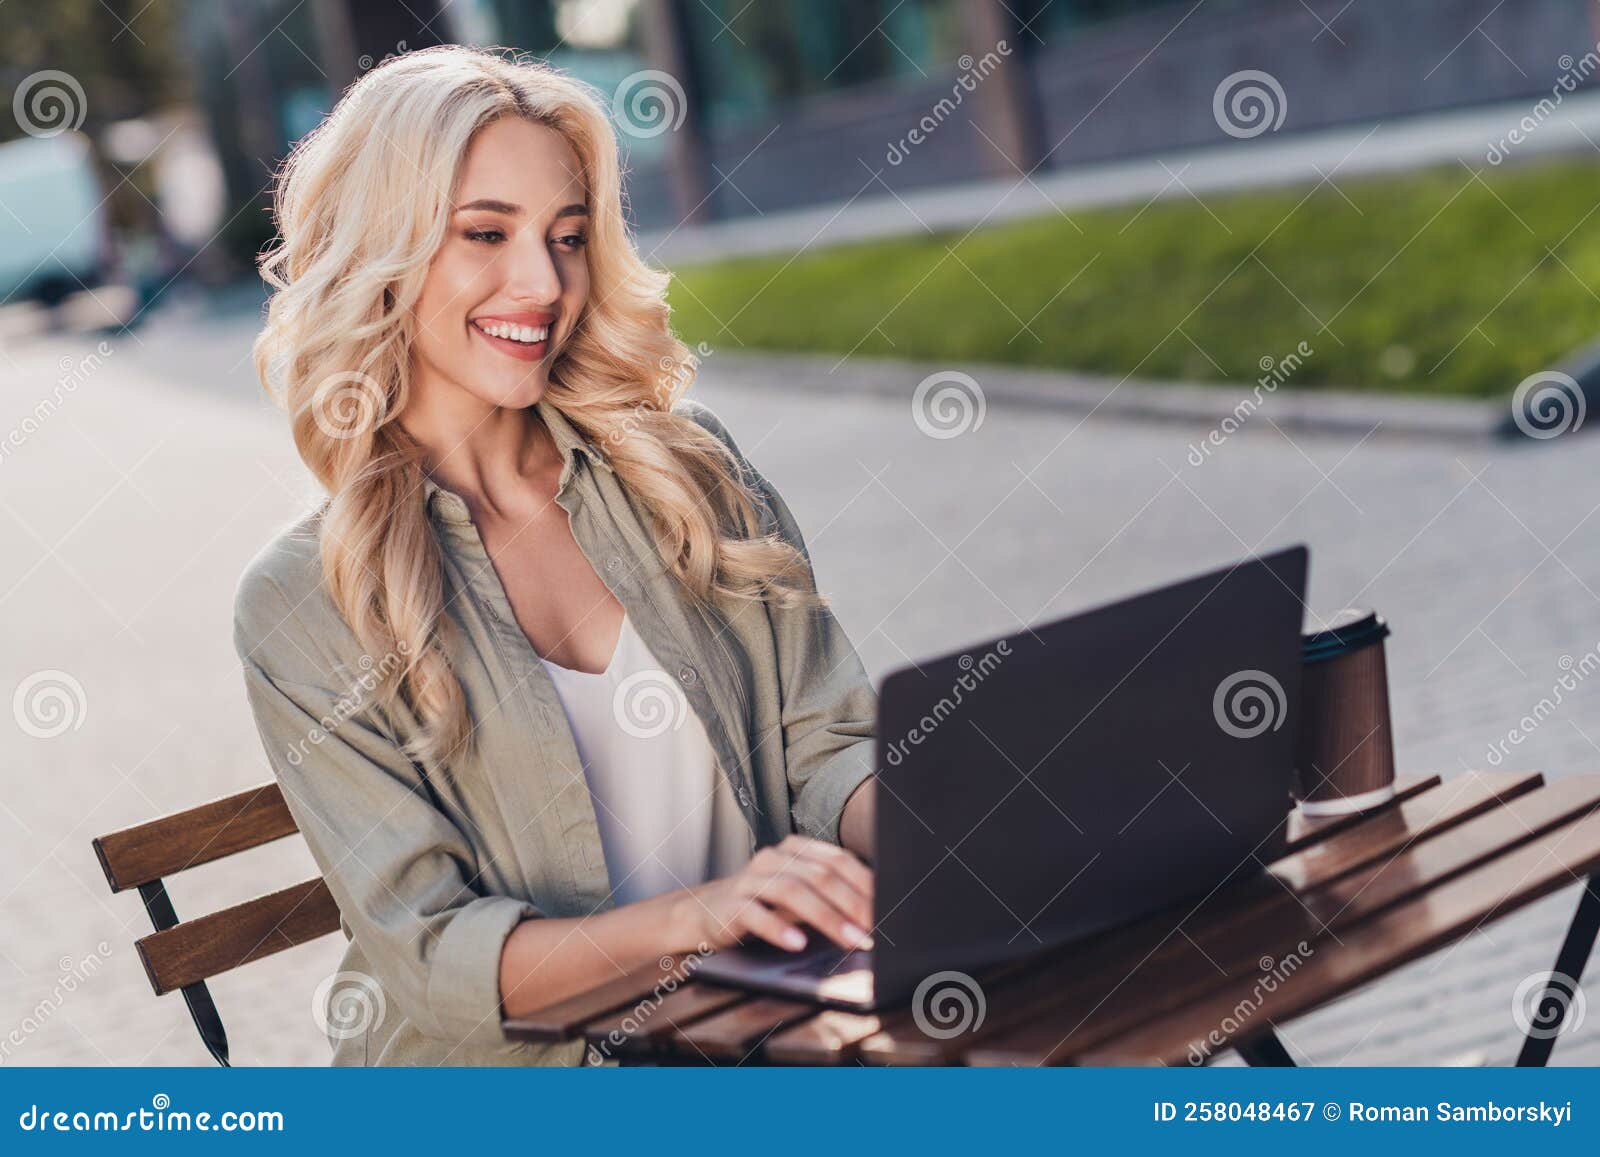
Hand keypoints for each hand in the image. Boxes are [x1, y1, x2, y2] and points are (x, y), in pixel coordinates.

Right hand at [679, 835, 873, 952]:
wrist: (705, 912)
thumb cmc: (764, 906)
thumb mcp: (799, 896)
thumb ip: (830, 896)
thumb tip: (876, 912)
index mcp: (795, 849)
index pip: (838, 861)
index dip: (865, 885)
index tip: (887, 910)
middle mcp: (773, 858)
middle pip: (819, 876)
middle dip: (852, 905)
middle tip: (874, 931)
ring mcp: (749, 880)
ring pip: (792, 891)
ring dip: (826, 918)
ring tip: (850, 940)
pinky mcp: (729, 905)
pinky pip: (755, 914)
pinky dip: (778, 929)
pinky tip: (798, 944)